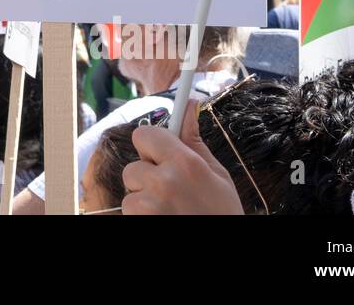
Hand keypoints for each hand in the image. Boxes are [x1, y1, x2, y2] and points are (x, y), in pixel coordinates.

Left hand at [121, 101, 243, 214]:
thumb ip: (194, 141)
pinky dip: (141, 215)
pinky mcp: (140, 220)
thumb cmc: (222, 212)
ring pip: (131, 190)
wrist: (224, 249)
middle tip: (171, 191)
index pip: (144, 135)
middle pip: (133, 166)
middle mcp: (164, 181)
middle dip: (147, 176)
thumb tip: (189, 105)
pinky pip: (129, 209)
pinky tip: (164, 218)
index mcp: (185, 163)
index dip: (151, 145)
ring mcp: (149, 205)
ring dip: (144, 198)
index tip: (160, 154)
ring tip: (170, 209)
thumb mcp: (217, 175)